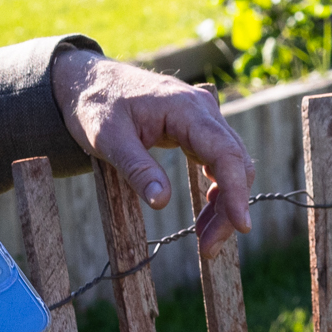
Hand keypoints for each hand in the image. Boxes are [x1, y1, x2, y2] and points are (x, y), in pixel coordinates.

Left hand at [56, 45, 255, 240]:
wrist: (90, 82)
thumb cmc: (96, 105)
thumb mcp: (107, 138)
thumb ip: (136, 168)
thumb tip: (162, 202)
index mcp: (185, 108)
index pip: (225, 152)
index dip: (236, 191)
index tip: (241, 226)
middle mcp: (203, 110)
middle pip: (235, 163)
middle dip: (229, 208)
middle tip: (209, 249)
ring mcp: (204, 118)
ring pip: (232, 164)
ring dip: (225, 203)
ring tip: (206, 241)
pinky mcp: (198, 129)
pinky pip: (220, 161)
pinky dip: (218, 189)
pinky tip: (208, 214)